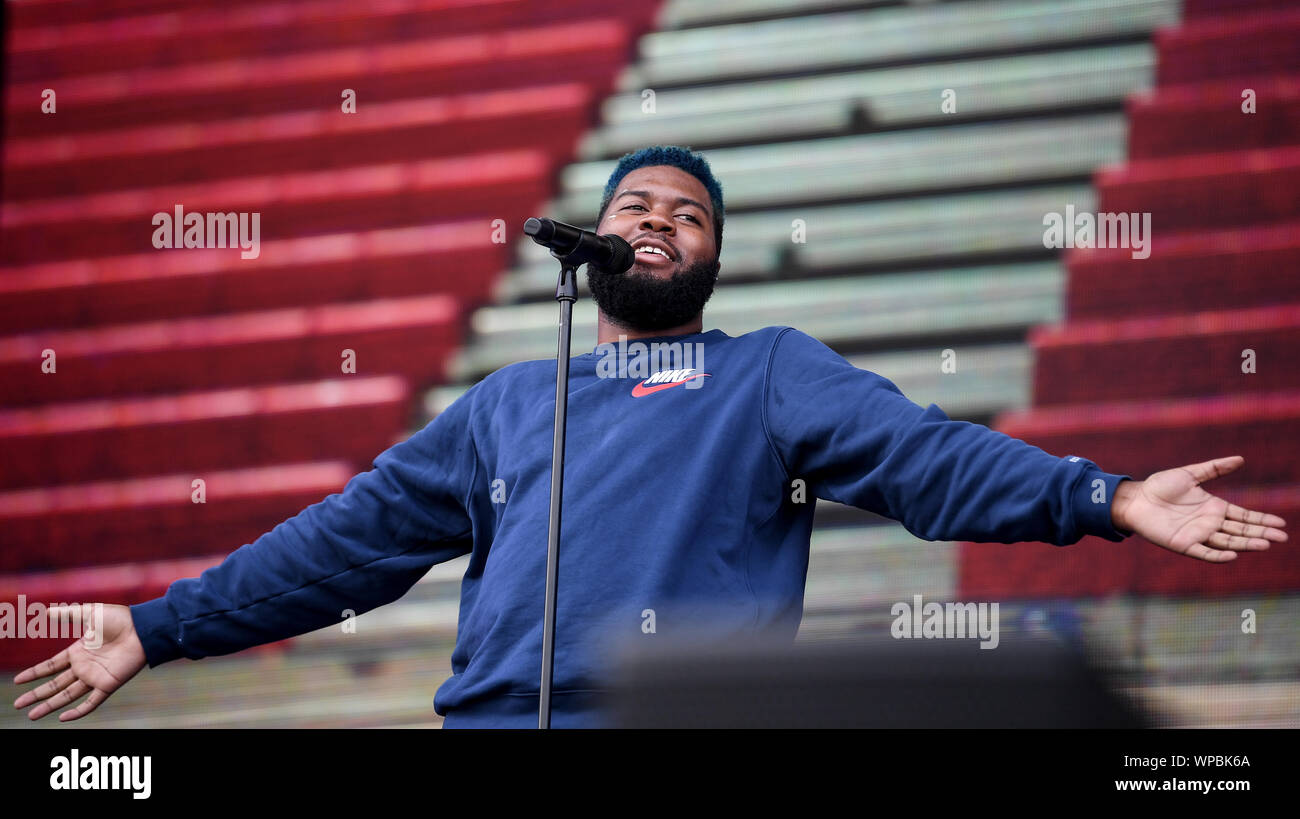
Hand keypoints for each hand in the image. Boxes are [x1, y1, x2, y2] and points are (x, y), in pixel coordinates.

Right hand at [12, 603, 146, 721]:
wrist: (142, 628)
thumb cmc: (119, 619)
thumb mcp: (90, 614)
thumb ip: (69, 614)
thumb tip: (47, 612)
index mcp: (78, 652)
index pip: (51, 666)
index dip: (34, 673)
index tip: (18, 681)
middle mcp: (84, 667)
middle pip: (55, 685)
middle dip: (36, 695)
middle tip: (17, 705)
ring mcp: (95, 677)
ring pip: (67, 696)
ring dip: (49, 705)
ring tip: (31, 715)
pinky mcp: (108, 684)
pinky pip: (92, 702)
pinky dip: (78, 711)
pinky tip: (62, 718)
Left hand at [1111, 455, 1287, 561]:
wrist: (1135, 499)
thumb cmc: (1160, 486)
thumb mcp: (1190, 474)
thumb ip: (1214, 468)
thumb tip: (1240, 459)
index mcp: (1214, 508)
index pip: (1244, 517)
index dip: (1262, 520)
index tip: (1281, 524)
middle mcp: (1209, 524)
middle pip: (1241, 531)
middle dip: (1261, 534)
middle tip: (1282, 538)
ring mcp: (1198, 535)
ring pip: (1228, 542)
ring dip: (1246, 544)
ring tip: (1265, 544)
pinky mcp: (1184, 544)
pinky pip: (1204, 553)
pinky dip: (1218, 555)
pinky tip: (1233, 554)